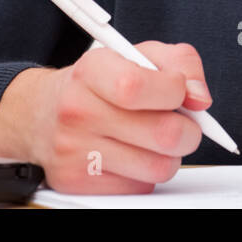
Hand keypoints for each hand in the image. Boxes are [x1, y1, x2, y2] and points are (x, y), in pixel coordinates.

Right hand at [0, 41, 212, 193]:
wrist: (40, 114)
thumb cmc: (97, 84)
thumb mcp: (136, 54)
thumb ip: (180, 64)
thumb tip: (201, 99)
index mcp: (92, 71)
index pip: (137, 86)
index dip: (175, 90)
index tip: (179, 91)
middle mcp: (78, 111)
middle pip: (163, 134)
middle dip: (188, 129)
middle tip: (181, 122)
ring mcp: (75, 151)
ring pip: (159, 167)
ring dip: (169, 155)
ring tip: (154, 138)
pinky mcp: (77, 183)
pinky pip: (140, 187)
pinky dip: (146, 173)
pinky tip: (132, 154)